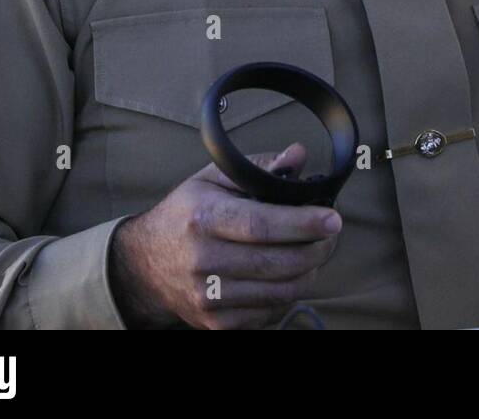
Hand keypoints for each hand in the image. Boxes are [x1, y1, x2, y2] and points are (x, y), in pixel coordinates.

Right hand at [109, 143, 340, 329]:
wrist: (144, 263)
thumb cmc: (186, 212)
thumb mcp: (214, 178)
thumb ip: (260, 166)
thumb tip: (299, 155)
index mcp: (204, 218)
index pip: (261, 225)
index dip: (302, 223)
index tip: (333, 219)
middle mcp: (203, 261)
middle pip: (275, 263)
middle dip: (316, 249)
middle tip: (332, 234)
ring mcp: (207, 297)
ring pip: (277, 292)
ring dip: (309, 272)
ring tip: (317, 252)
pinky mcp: (214, 323)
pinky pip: (266, 313)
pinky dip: (287, 295)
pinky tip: (290, 275)